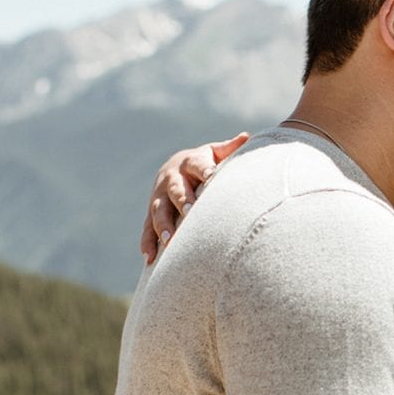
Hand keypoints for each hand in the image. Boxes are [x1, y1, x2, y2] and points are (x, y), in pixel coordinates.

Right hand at [139, 132, 249, 263]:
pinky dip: (147, 243)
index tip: (212, 176)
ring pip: (159, 211)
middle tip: (190, 212)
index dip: (205, 170)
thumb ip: (229, 148)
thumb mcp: (215, 153)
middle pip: (176, 190)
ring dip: (163, 226)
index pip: (199, 165)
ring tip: (169, 241)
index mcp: (190, 162)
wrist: (173, 166)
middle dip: (182, 200)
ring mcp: (159, 196)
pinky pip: (147, 228)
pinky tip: (149, 258)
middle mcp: (172, 178)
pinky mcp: (151, 212)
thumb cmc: (204, 163)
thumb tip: (246, 136)